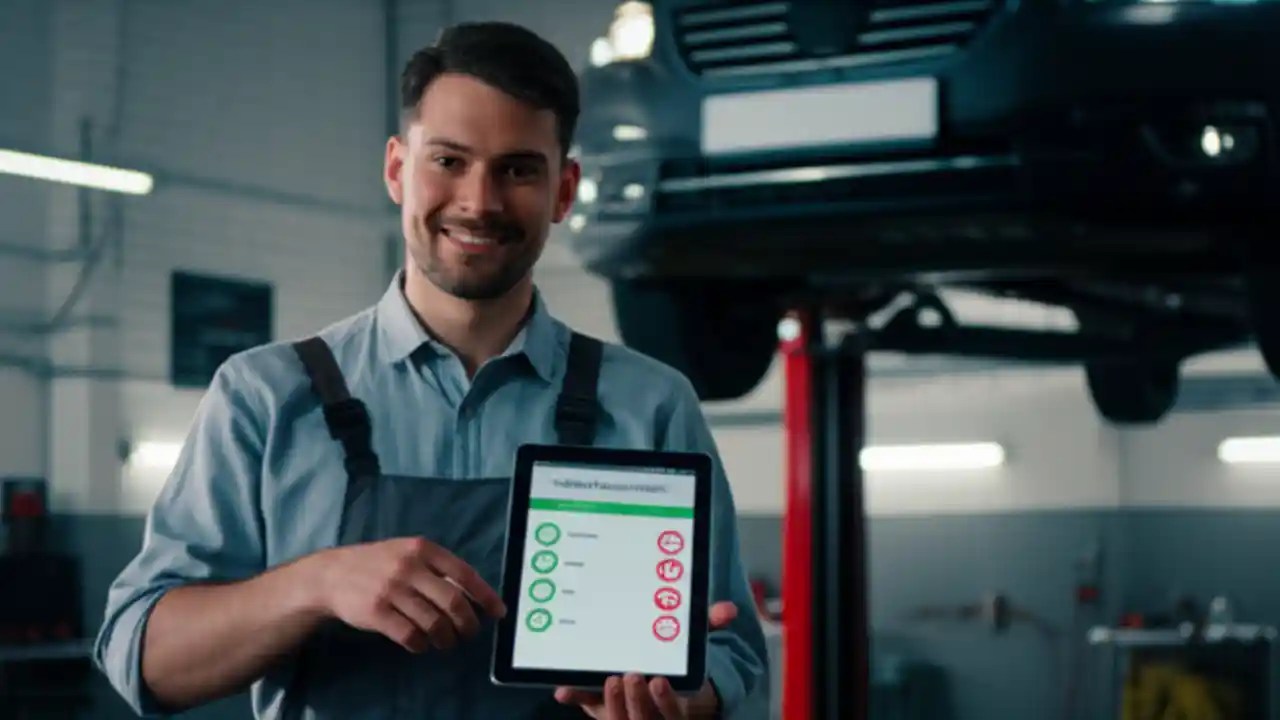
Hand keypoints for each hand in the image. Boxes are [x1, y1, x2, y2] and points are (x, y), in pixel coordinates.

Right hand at [308, 537, 505, 652]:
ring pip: (434, 623)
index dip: (485, 596)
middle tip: (468, 634)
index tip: (498, 613)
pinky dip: (421, 645)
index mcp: (423, 548)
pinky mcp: (377, 612)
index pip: (465, 574)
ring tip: (444, 642)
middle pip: (453, 602)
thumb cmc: (378, 563)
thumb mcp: (408, 552)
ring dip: (445, 638)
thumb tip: (473, 596)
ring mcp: (392, 589)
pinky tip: (421, 644)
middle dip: (467, 624)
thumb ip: (437, 569)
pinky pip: (410, 636)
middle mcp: (409, 566)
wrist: (331, 574)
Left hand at [554, 602, 737, 718]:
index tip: (657, 680)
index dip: (665, 702)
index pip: (673, 714)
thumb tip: (729, 609)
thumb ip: (708, 625)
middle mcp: (650, 716)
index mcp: (676, 705)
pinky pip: (588, 707)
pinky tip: (563, 689)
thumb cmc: (674, 659)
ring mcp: (624, 714)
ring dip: (612, 703)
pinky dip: (577, 697)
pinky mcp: (601, 708)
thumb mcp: (693, 645)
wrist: (654, 678)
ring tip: (609, 678)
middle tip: (631, 676)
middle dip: (636, 701)